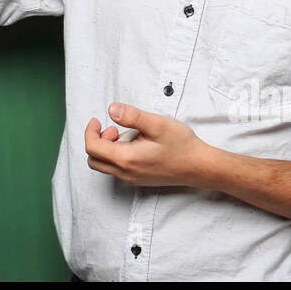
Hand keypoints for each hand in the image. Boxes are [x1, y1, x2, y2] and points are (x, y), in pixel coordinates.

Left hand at [85, 102, 215, 188]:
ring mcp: (133, 179)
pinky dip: (118, 155)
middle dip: (97, 141)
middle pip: (94, 160)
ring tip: (129, 134)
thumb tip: (112, 109)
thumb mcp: (157, 124)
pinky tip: (137, 144)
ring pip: (106, 165)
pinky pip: (119, 169)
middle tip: (113, 128)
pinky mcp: (140, 180)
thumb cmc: (182, 146)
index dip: (90, 131)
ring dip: (108, 148)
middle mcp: (126, 173)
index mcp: (126, 159)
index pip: (93, 148)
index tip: (97, 120)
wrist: (200, 167)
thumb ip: (132, 116)